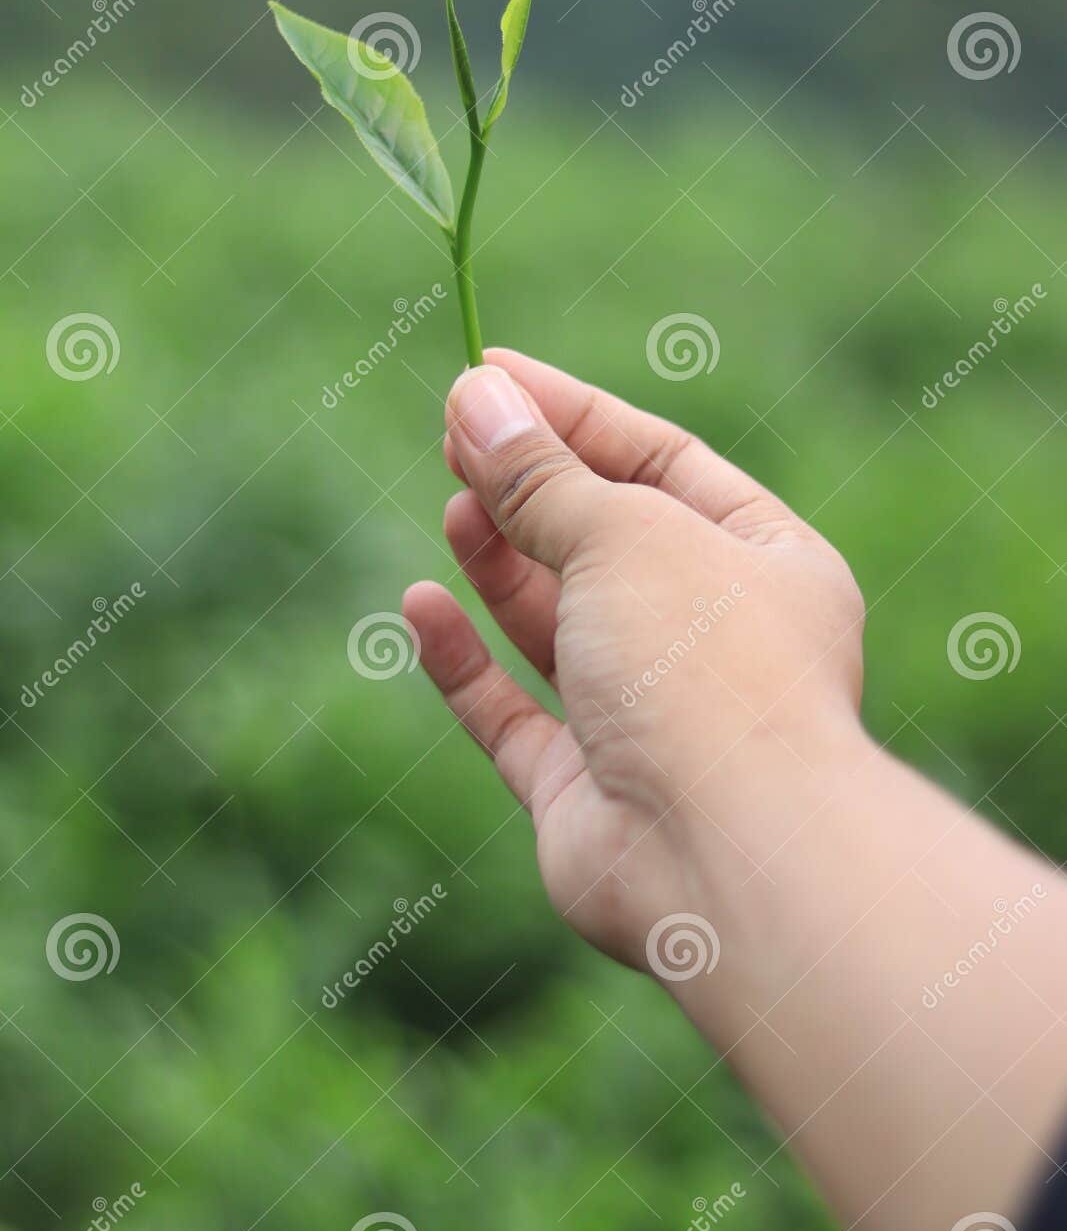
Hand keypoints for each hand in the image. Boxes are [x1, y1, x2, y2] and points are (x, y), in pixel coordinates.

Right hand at [403, 349, 866, 974]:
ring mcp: (652, 722)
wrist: (725, 856)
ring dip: (503, 563)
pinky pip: (515, 714)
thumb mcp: (622, 535)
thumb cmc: (702, 668)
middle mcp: (716, 641)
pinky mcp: (587, 793)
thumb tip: (473, 396)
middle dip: (531, 488)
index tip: (486, 374)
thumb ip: (541, 475)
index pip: (662, 462)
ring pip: (562, 625)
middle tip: (454, 437)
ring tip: (453, 507)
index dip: (572, 415)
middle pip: (608, 542)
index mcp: (768, 565)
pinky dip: (467, 662)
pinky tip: (423, 607)